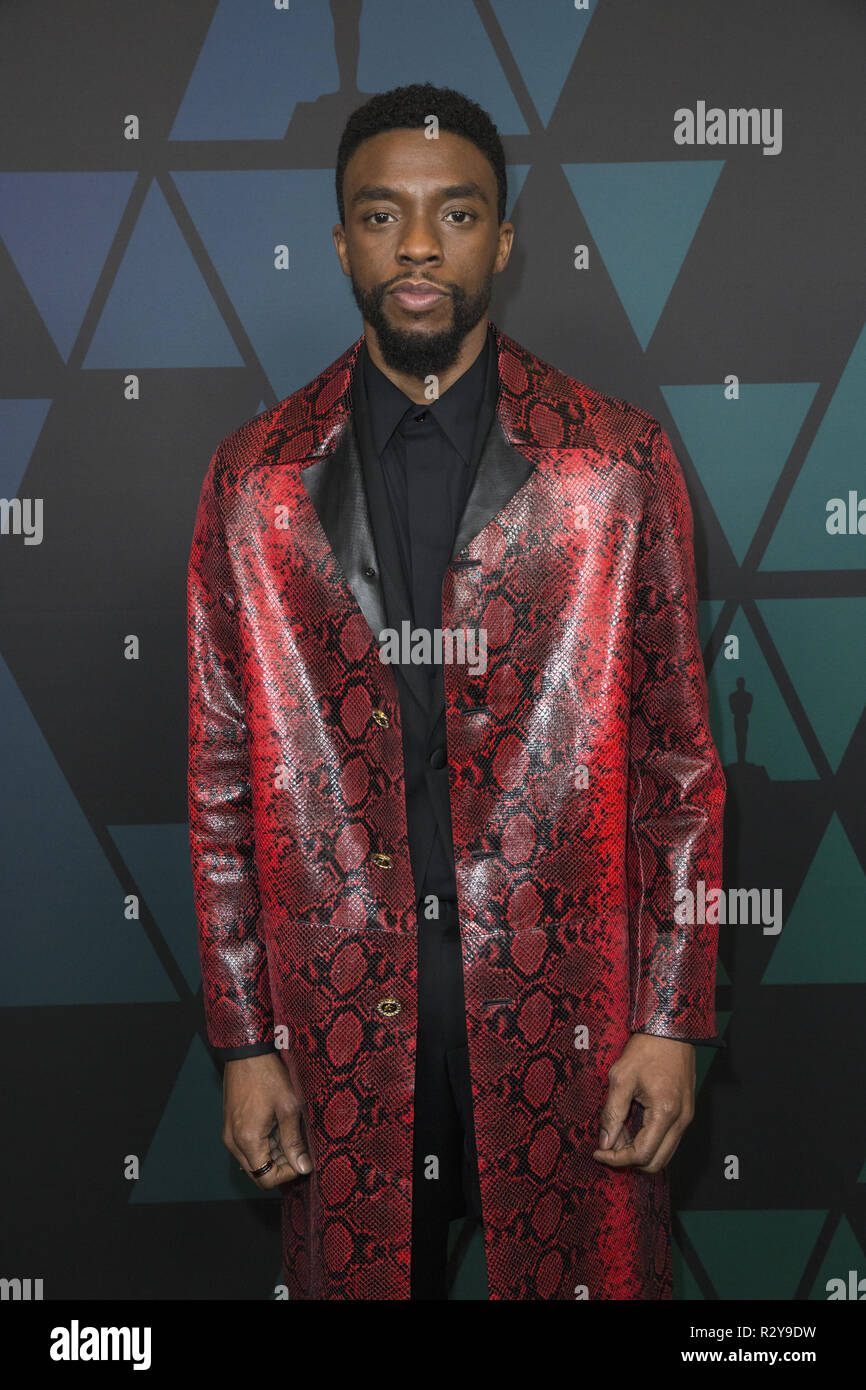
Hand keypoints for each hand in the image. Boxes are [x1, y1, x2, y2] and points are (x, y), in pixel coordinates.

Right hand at [222, 1053, 312, 1188]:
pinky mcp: (230, 1125)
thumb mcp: (288, 1108)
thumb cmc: (268, 1076)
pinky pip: (246, 1147)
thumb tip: (303, 1167)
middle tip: (298, 1149)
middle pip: (257, 1173)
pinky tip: (276, 1127)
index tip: (302, 1160)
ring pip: (252, 1160)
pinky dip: (262, 1145)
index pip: (266, 1179)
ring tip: (288, 1133)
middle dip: (280, 1166)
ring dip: (272, 1155)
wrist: (247, 1053)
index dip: (287, 1175)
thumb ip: (294, 1141)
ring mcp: (229, 1134)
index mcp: (248, 1140)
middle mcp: (233, 1142)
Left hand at [593, 1033, 694, 1172]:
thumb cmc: (647, 1049)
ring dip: (640, 1150)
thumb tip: (605, 1142)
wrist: (670, 1029)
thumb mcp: (621, 1078)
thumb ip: (612, 1113)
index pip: (642, 1154)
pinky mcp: (686, 1111)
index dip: (617, 1159)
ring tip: (618, 1132)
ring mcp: (686, 1117)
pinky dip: (650, 1140)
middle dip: (629, 1160)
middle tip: (608, 1145)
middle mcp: (681, 1120)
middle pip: (656, 1162)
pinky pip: (669, 1138)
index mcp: (665, 1113)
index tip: (599, 1152)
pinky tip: (632, 1124)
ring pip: (664, 1153)